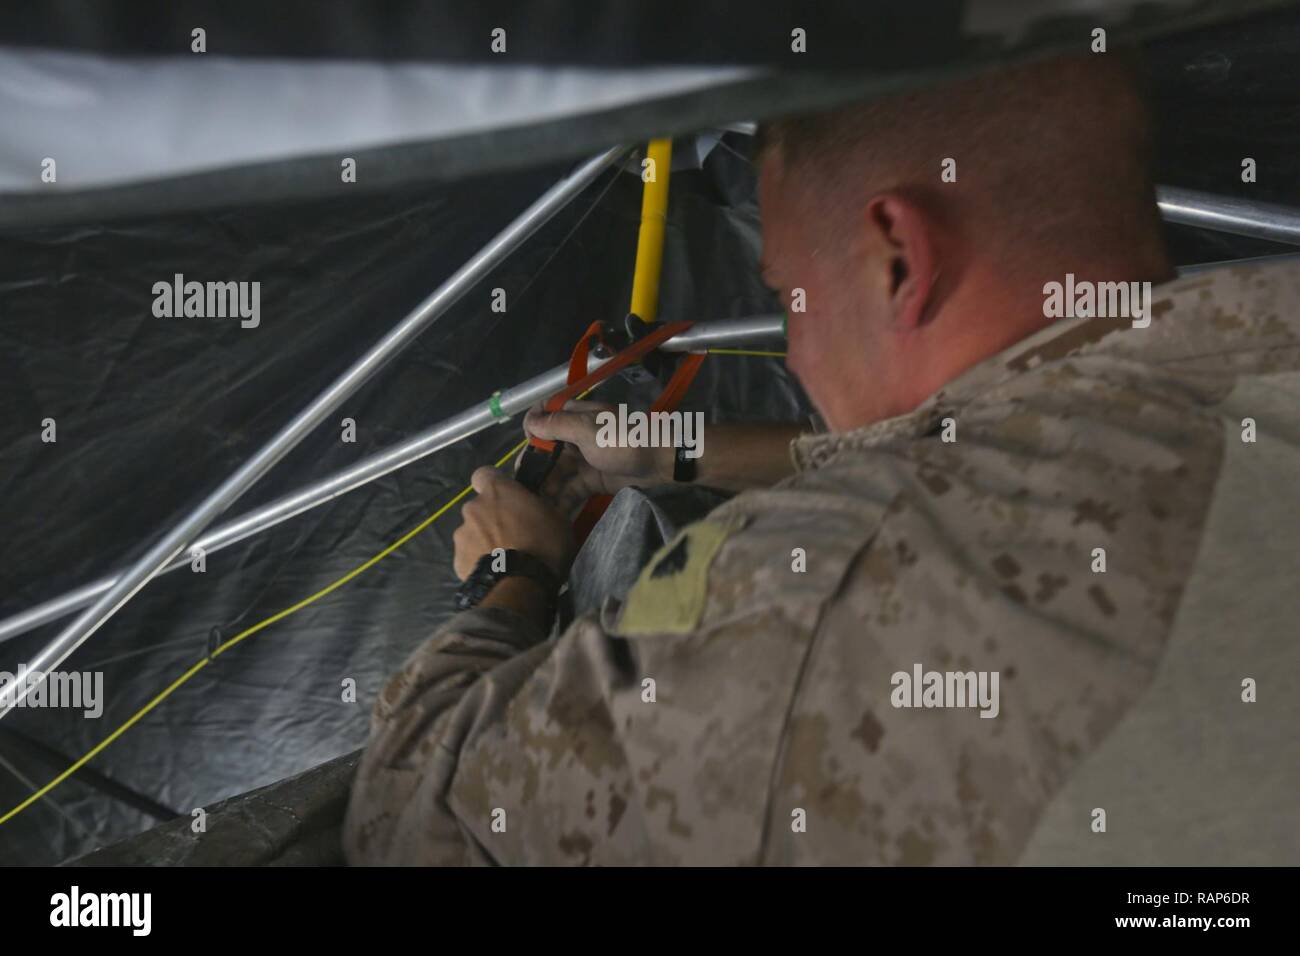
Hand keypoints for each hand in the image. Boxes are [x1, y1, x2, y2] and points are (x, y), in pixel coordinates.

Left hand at [452, 467, 575, 580]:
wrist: (520, 586)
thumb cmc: (543, 545)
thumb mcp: (556, 518)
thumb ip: (538, 506)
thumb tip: (533, 507)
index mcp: (497, 491)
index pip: (484, 474)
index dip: (494, 484)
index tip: (506, 497)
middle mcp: (473, 508)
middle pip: (479, 507)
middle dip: (491, 518)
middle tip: (512, 535)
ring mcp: (461, 534)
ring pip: (472, 533)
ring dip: (484, 541)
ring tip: (504, 560)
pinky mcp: (457, 560)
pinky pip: (469, 556)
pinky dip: (479, 562)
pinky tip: (496, 574)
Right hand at [522, 401, 670, 515]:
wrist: (661, 461)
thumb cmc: (622, 440)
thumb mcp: (587, 429)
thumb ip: (556, 425)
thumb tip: (528, 421)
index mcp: (574, 417)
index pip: (543, 418)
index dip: (531, 431)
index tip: (528, 447)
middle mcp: (575, 437)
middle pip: (546, 451)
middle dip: (534, 467)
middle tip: (522, 488)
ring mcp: (584, 460)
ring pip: (557, 473)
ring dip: (545, 487)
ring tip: (531, 506)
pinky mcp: (593, 481)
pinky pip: (571, 490)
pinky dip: (561, 500)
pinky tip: (549, 514)